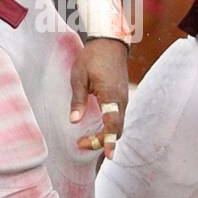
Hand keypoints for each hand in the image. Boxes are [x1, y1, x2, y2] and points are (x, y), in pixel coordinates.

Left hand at [70, 38, 128, 160]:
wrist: (110, 42)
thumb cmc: (92, 57)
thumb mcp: (79, 78)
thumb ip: (78, 101)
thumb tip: (74, 121)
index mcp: (111, 95)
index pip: (113, 124)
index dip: (110, 140)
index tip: (109, 155)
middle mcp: (121, 100)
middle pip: (117, 129)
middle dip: (102, 141)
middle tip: (80, 144)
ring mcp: (123, 99)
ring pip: (118, 125)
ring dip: (105, 135)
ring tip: (85, 140)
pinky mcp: (121, 97)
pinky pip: (118, 117)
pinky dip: (109, 127)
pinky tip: (97, 129)